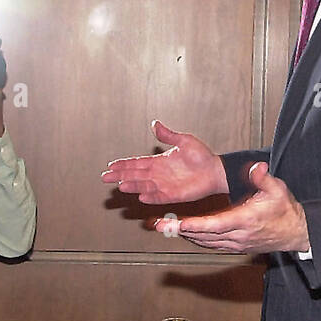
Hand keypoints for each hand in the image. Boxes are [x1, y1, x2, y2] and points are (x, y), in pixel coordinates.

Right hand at [102, 120, 227, 203]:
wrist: (216, 170)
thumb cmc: (202, 156)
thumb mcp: (184, 140)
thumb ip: (168, 135)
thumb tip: (154, 123)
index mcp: (159, 162)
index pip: (137, 164)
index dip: (124, 165)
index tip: (111, 166)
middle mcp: (159, 175)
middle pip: (135, 175)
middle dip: (120, 176)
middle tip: (104, 177)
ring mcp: (165, 185)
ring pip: (144, 186)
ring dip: (132, 186)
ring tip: (120, 185)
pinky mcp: (174, 195)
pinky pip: (159, 196)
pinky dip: (150, 196)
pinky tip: (141, 196)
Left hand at [154, 162, 308, 254]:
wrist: (297, 232)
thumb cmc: (286, 210)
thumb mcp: (278, 190)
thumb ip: (263, 177)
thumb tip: (256, 166)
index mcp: (245, 220)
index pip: (216, 224)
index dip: (196, 225)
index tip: (179, 223)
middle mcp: (238, 235)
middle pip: (204, 235)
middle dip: (180, 230)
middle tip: (159, 225)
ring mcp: (237, 243)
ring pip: (206, 242)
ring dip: (185, 235)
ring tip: (166, 228)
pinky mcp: (237, 247)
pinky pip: (213, 245)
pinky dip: (198, 239)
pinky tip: (187, 234)